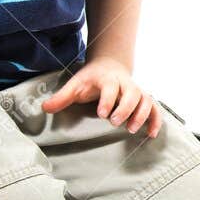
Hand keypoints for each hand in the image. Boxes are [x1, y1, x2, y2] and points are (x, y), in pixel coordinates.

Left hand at [41, 57, 162, 137]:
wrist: (109, 66)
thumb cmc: (91, 79)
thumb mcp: (75, 84)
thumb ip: (62, 97)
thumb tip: (44, 108)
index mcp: (107, 79)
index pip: (110, 87)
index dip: (107, 99)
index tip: (102, 114)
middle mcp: (125, 84)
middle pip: (131, 93)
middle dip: (125, 108)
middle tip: (114, 122)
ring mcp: (137, 92)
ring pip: (146, 100)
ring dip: (141, 115)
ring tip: (131, 130)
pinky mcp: (144, 100)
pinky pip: (155, 109)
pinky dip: (155, 121)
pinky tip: (151, 134)